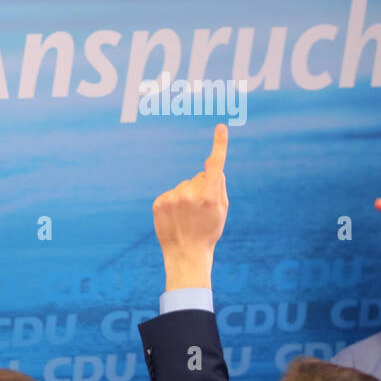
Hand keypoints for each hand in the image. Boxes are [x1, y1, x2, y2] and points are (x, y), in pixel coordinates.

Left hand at [152, 124, 228, 290]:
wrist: (186, 253)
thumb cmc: (208, 231)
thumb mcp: (222, 210)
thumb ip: (219, 186)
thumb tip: (213, 167)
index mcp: (209, 196)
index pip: (215, 165)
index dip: (219, 145)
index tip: (221, 127)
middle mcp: (189, 194)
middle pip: (198, 177)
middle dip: (201, 188)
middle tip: (200, 210)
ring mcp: (172, 198)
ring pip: (184, 186)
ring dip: (186, 195)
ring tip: (187, 216)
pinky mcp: (158, 203)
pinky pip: (170, 193)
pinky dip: (173, 202)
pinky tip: (175, 217)